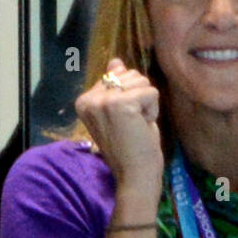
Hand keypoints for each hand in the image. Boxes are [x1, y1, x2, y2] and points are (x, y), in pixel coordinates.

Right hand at [74, 57, 164, 205]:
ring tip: (136, 126)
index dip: (130, 97)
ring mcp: (102, 101)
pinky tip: (142, 127)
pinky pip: (151, 92)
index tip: (123, 122)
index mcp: (84, 101)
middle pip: (130, 75)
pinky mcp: (120, 104)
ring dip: (146, 104)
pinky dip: (153, 110)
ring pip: (141, 81)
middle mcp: (88, 99)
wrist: (134, 175)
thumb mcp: (121, 112)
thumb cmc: (130, 147)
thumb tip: (116, 62)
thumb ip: (115, 86)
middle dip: (139, 98)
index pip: (118, 76)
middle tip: (131, 125)